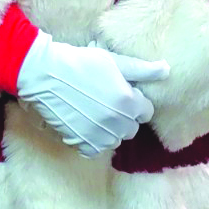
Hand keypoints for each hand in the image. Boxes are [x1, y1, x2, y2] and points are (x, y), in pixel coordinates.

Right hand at [16, 32, 169, 157]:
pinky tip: (82, 125)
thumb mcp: (111, 59)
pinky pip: (95, 149)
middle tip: (104, 101)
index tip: (117, 91)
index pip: (146, 111)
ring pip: (115, 139)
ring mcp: (99, 134)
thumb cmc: (77, 61)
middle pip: (131, 127)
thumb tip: (167, 69)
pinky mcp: (81, 142)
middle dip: (123, 117)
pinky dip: (91, 140)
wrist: (42, 72)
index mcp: (128, 102)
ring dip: (108, 129)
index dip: (133, 100)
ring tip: (92, 113)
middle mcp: (118, 122)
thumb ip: (141, 69)